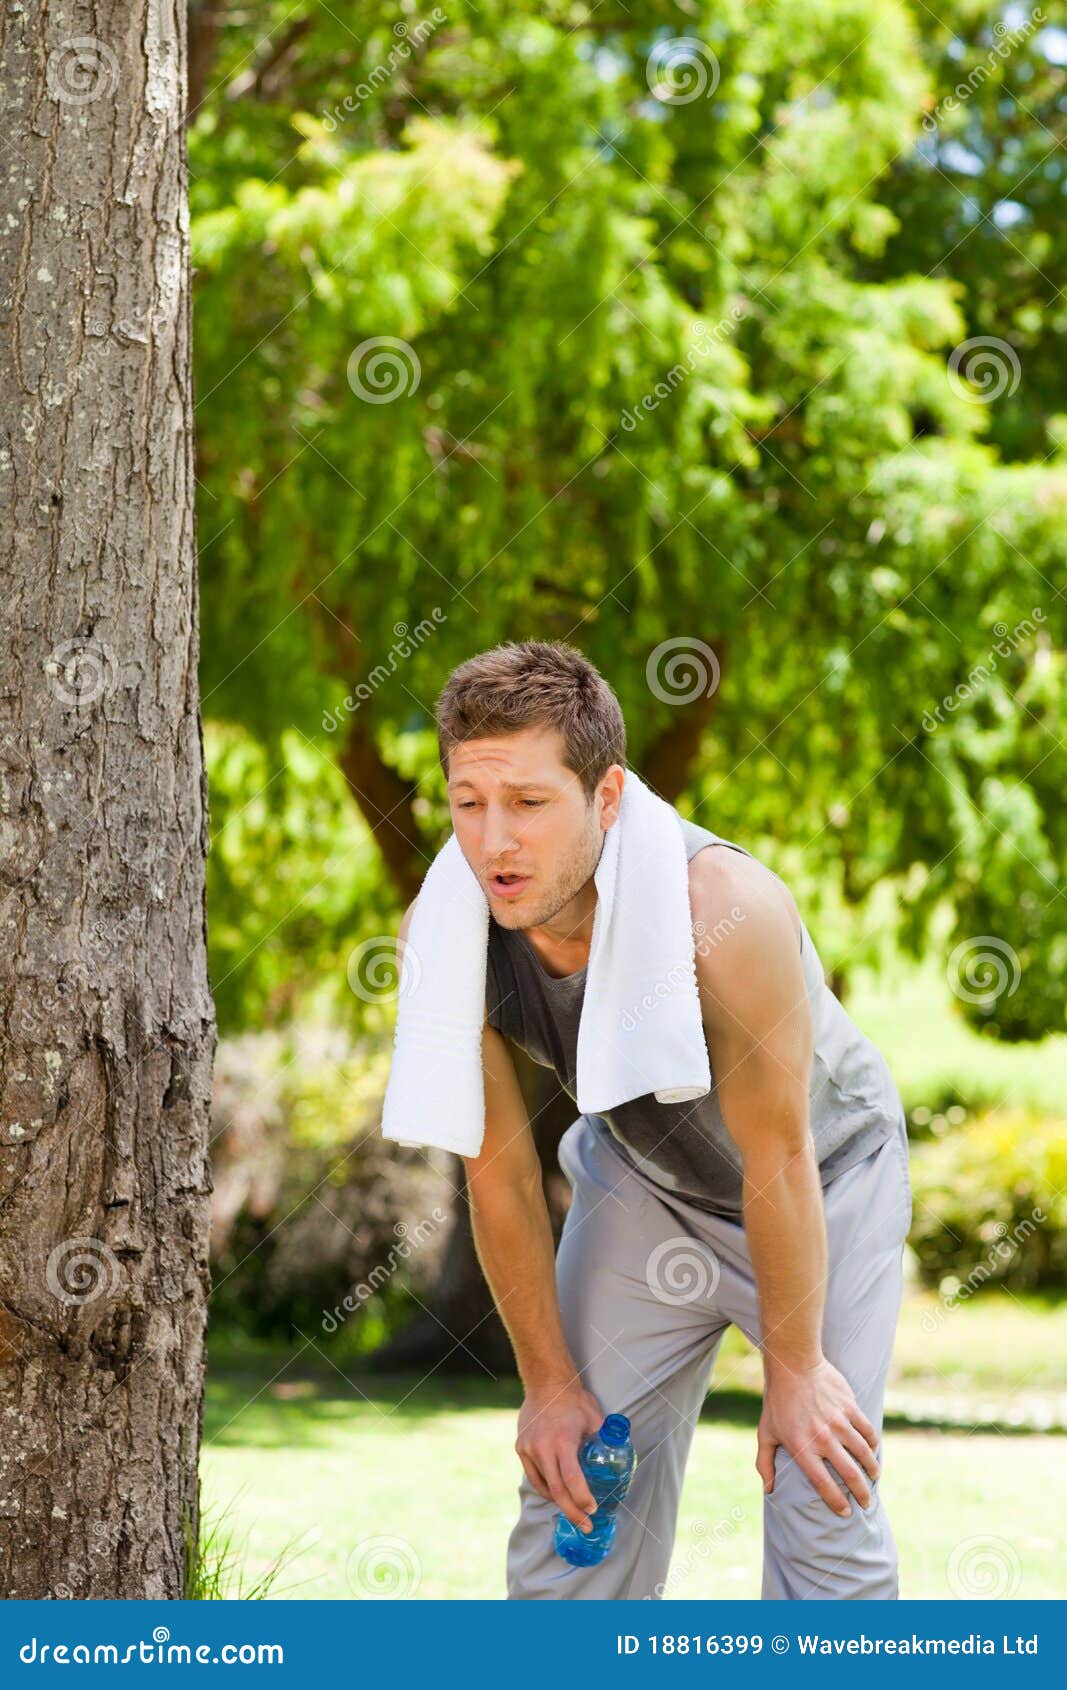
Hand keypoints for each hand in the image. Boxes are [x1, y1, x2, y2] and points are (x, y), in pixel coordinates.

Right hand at [516, 1380, 604, 1532]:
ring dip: (560, 1501)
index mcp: (562, 1440)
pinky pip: (534, 1476)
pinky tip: (558, 1492)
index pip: (571, 1478)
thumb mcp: (595, 1418)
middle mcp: (542, 1447)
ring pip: (544, 1486)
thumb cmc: (574, 1400)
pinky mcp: (521, 1448)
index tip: (592, 1510)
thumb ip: (605, 1440)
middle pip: (557, 1491)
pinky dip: (547, 1488)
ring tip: (574, 1509)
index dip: (582, 1498)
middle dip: (573, 1512)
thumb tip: (621, 1458)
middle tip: (586, 1526)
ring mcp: (528, 1448)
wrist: (545, 1382)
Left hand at [756, 1356, 879, 1515]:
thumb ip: (765, 1463)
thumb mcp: (766, 1432)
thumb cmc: (777, 1401)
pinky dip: (873, 1444)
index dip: (837, 1503)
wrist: (793, 1364)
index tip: (845, 1512)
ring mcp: (839, 1422)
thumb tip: (768, 1490)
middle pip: (851, 1475)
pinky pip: (868, 1431)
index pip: (824, 1485)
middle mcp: (823, 1438)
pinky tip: (872, 1451)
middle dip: (862, 1494)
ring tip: (873, 1479)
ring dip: (872, 1470)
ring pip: (864, 1454)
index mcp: (802, 1448)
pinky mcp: (850, 1407)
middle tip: (866, 1503)